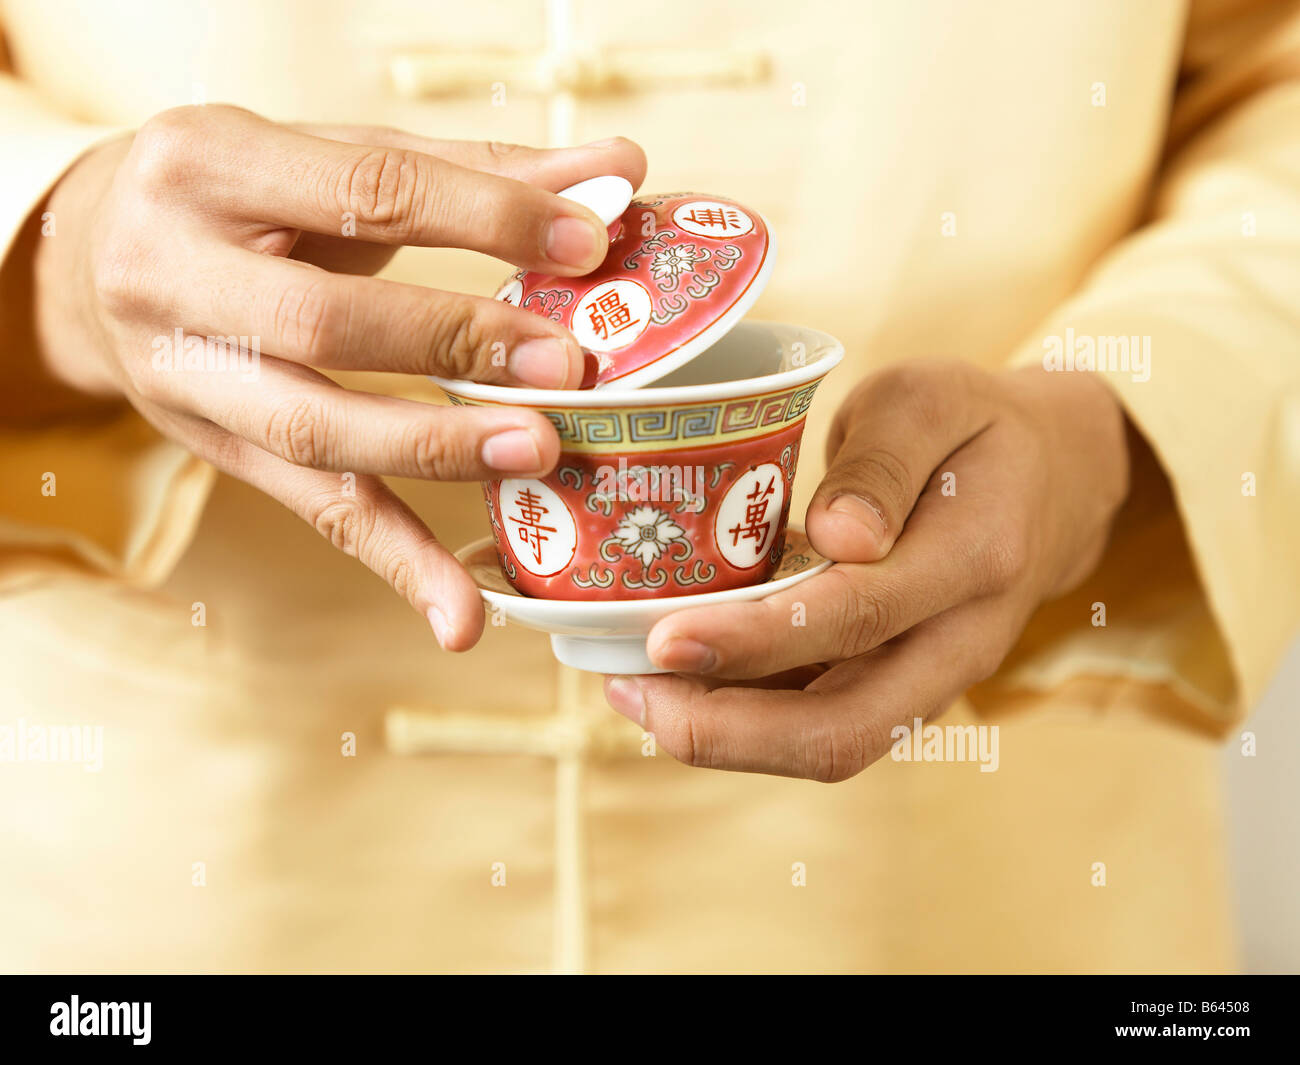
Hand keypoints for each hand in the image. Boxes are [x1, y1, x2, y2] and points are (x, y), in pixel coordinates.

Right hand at [29, 104, 644, 647]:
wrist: (96, 258)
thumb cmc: (240, 199)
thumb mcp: (331, 160)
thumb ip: (474, 171)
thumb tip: (621, 170)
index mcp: (209, 164)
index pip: (367, 189)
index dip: (483, 218)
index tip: (586, 240)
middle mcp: (172, 272)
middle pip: (324, 323)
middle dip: (454, 342)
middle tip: (565, 364)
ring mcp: (184, 376)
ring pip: (313, 429)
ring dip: (434, 450)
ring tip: (536, 455)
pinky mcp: (217, 452)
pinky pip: (314, 513)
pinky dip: (397, 565)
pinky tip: (464, 618)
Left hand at [604, 362, 1131, 779]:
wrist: (1056, 481)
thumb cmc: (975, 427)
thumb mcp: (931, 398)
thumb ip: (884, 460)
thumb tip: (838, 537)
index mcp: (976, 555)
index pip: (859, 616)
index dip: (757, 639)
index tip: (663, 638)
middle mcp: (962, 641)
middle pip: (846, 729)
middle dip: (728, 730)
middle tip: (630, 693)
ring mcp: (935, 677)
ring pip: (834, 744)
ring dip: (729, 739)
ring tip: (635, 696)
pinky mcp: (905, 687)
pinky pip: (828, 724)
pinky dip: (751, 721)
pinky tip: (680, 689)